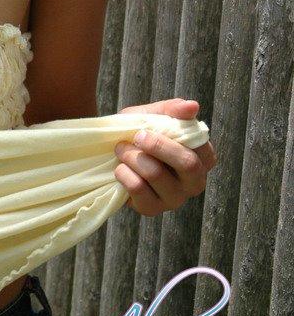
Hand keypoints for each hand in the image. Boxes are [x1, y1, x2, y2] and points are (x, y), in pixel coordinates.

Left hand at [113, 97, 216, 216]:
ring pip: (157, 174)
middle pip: (188, 164)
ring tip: (121, 148)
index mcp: (202, 158)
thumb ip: (172, 110)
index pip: (203, 148)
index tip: (149, 128)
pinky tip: (119, 168)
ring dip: (132, 156)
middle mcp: (194, 182)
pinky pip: (138, 189)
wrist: (111, 151)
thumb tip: (192, 106)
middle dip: (157, 146)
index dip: (176, 135)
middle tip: (137, 136)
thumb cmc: (139, 132)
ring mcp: (175, 199)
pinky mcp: (152, 209)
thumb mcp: (153, 115)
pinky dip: (124, 173)